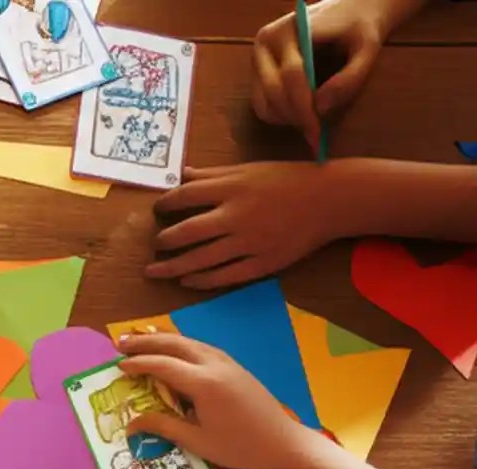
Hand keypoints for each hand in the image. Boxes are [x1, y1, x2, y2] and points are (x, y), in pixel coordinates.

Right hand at [117, 333, 312, 468]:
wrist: (282, 444)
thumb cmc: (239, 447)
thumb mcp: (197, 441)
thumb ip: (163, 427)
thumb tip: (131, 424)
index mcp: (204, 383)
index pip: (163, 365)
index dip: (138, 364)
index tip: (118, 366)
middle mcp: (214, 365)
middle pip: (174, 344)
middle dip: (145, 342)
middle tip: (120, 343)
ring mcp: (227, 362)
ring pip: (188, 342)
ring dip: (162, 339)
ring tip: (139, 340)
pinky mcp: (234, 366)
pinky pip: (200, 347)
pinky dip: (180, 344)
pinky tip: (172, 349)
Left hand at [149, 162, 352, 288]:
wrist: (332, 199)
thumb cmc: (289, 179)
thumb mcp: (249, 169)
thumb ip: (214, 174)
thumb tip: (182, 175)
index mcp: (232, 187)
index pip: (185, 196)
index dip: (165, 204)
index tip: (157, 210)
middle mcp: (237, 215)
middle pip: (187, 233)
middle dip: (164, 241)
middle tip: (154, 246)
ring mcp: (250, 242)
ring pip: (201, 260)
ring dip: (174, 267)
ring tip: (155, 271)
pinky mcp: (264, 263)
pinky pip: (226, 276)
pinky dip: (203, 280)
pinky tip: (188, 281)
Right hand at [253, 0, 397, 148]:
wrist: (348, 11)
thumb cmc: (359, 28)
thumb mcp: (367, 48)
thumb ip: (350, 77)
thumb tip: (322, 109)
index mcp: (291, 29)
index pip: (292, 73)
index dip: (305, 105)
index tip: (319, 131)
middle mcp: (266, 41)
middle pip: (273, 90)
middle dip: (295, 117)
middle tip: (315, 137)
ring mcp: (257, 57)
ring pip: (262, 101)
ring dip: (285, 120)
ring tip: (310, 127)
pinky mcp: (257, 72)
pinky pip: (260, 103)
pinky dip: (278, 117)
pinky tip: (300, 118)